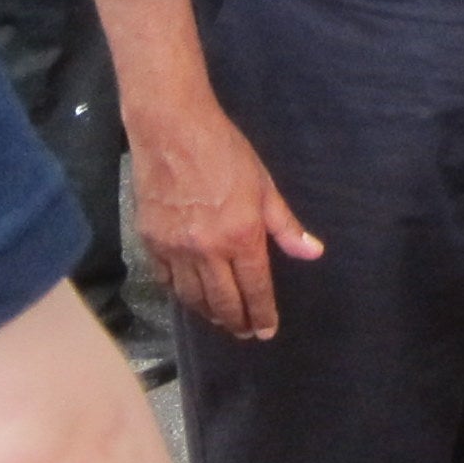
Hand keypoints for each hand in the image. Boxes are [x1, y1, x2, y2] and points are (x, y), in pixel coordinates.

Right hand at [132, 97, 322, 342]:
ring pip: (193, 298)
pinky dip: (181, 294)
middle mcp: (208, 251)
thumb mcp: (264, 185)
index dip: (263, 314)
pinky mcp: (151, 242)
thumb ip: (285, 226)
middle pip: (224, 301)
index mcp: (241, 236)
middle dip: (237, 322)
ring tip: (221, 320)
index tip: (266, 331)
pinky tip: (190, 296)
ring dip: (209, 314)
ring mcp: (176, 249)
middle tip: (244, 332)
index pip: (256, 288)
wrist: (172, 129)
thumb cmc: (225, 152)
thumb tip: (313, 253)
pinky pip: (167, 281)